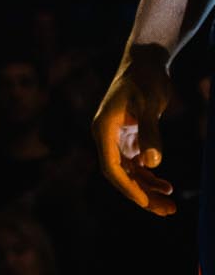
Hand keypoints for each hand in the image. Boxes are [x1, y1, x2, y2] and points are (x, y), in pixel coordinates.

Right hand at [94, 43, 175, 213]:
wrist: (145, 62)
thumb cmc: (145, 79)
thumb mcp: (149, 103)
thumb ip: (150, 132)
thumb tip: (153, 163)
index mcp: (103, 129)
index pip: (111, 167)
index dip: (128, 187)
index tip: (146, 203)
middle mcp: (106, 137)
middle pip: (120, 176)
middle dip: (142, 195)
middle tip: (167, 211)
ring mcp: (116, 139)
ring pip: (129, 174)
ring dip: (148, 190)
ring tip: (170, 206)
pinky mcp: (128, 138)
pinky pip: (136, 165)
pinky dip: (150, 177)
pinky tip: (166, 186)